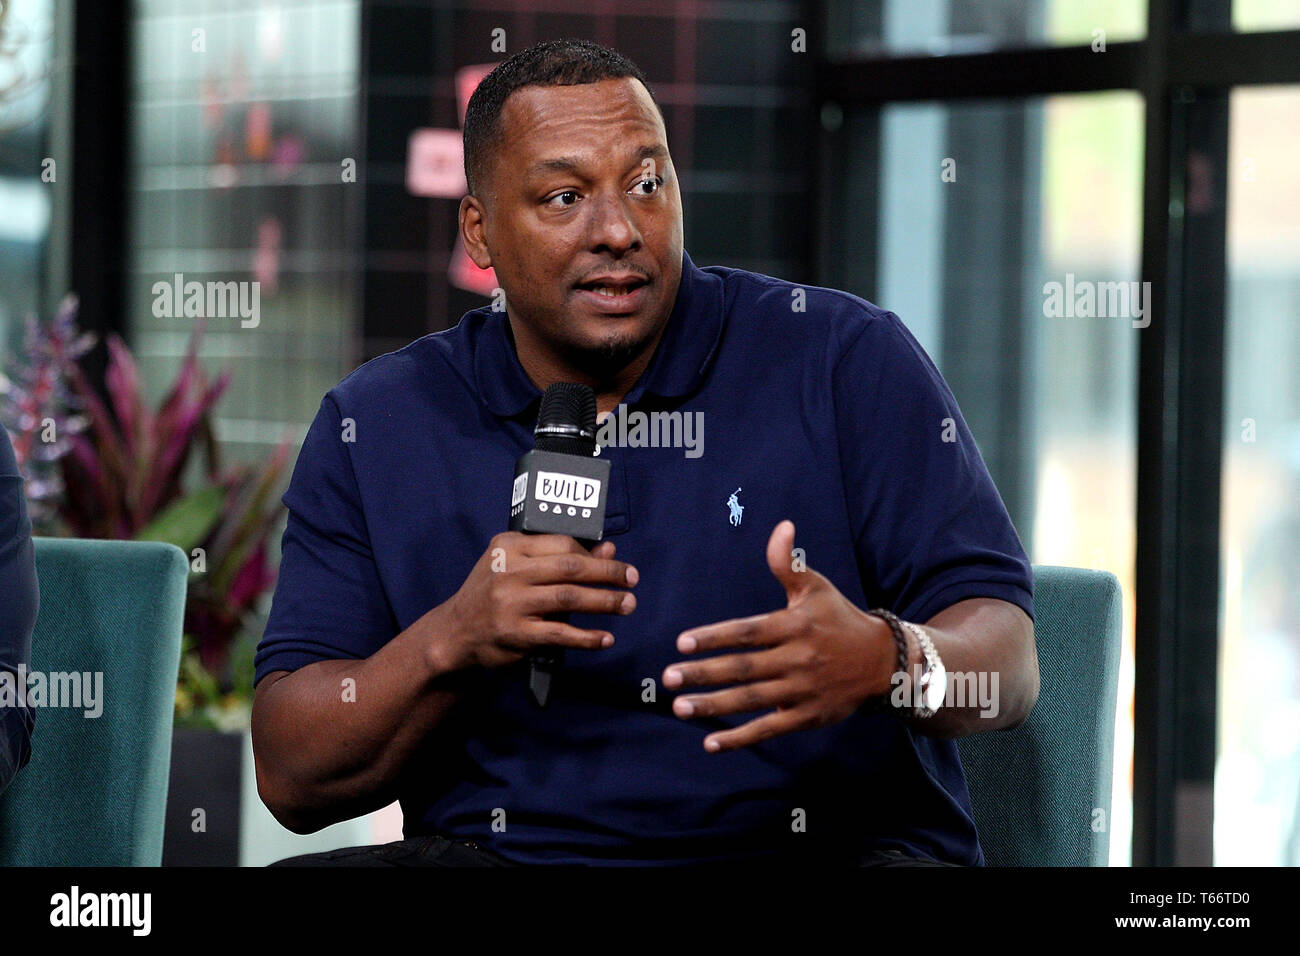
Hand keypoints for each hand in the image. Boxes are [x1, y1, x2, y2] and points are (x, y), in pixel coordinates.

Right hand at [432, 532, 637, 672]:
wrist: (456, 632)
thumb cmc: (493, 593)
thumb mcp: (518, 566)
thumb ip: (560, 556)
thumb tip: (609, 550)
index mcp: (509, 546)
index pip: (561, 543)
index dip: (593, 554)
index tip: (616, 564)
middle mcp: (508, 571)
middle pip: (570, 567)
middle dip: (608, 573)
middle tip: (632, 579)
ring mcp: (510, 604)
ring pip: (569, 598)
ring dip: (604, 602)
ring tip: (627, 604)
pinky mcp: (515, 634)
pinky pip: (560, 634)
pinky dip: (587, 637)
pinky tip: (605, 638)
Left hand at [662, 519, 894, 752]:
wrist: (882, 662)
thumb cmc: (839, 618)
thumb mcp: (816, 587)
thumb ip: (788, 562)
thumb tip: (781, 526)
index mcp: (794, 626)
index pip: (747, 632)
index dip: (714, 638)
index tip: (682, 642)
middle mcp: (797, 659)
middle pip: (743, 669)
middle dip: (703, 673)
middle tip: (668, 678)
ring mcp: (801, 691)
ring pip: (751, 700)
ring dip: (713, 706)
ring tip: (680, 707)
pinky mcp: (806, 717)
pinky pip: (768, 728)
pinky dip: (740, 738)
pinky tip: (710, 742)